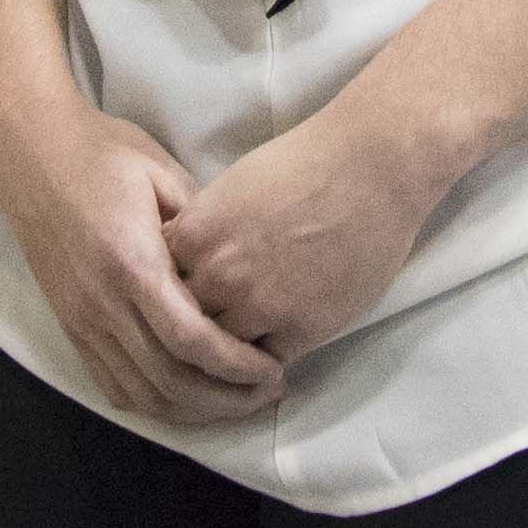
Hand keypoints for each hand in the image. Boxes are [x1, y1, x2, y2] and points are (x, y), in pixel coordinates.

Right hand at [0, 95, 280, 427]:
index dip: (237, 367)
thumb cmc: (101, 152)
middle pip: (169, 381)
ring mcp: (81, 321)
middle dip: (226, 399)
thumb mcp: (162, 172)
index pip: (191, 340)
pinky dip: (152, 405)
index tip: (274, 369)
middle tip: (267, 393)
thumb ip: (204, 223)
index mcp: (131, 262)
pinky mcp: (68, 326)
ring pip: (141, 395)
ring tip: (235, 402)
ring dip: (193, 411)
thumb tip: (240, 266)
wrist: (28, 151)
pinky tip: (185, 400)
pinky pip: (111, 386)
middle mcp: (103, 303)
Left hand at [158, 106, 449, 374]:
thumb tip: (185, 259)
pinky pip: (265, 363)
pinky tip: (268, 356)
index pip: (156, 282)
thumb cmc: (303, 163)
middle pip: (184, 322)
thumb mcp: (232, 188)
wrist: (371, 167)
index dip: (168, 291)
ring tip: (233, 356)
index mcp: (196, 234)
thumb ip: (204, 229)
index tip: (181, 296)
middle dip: (194, 327)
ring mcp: (260, 305)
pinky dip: (263, 363)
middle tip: (203, 336)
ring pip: (222, 352)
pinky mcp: (302, 328)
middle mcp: (219, 275)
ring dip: (226, 354)